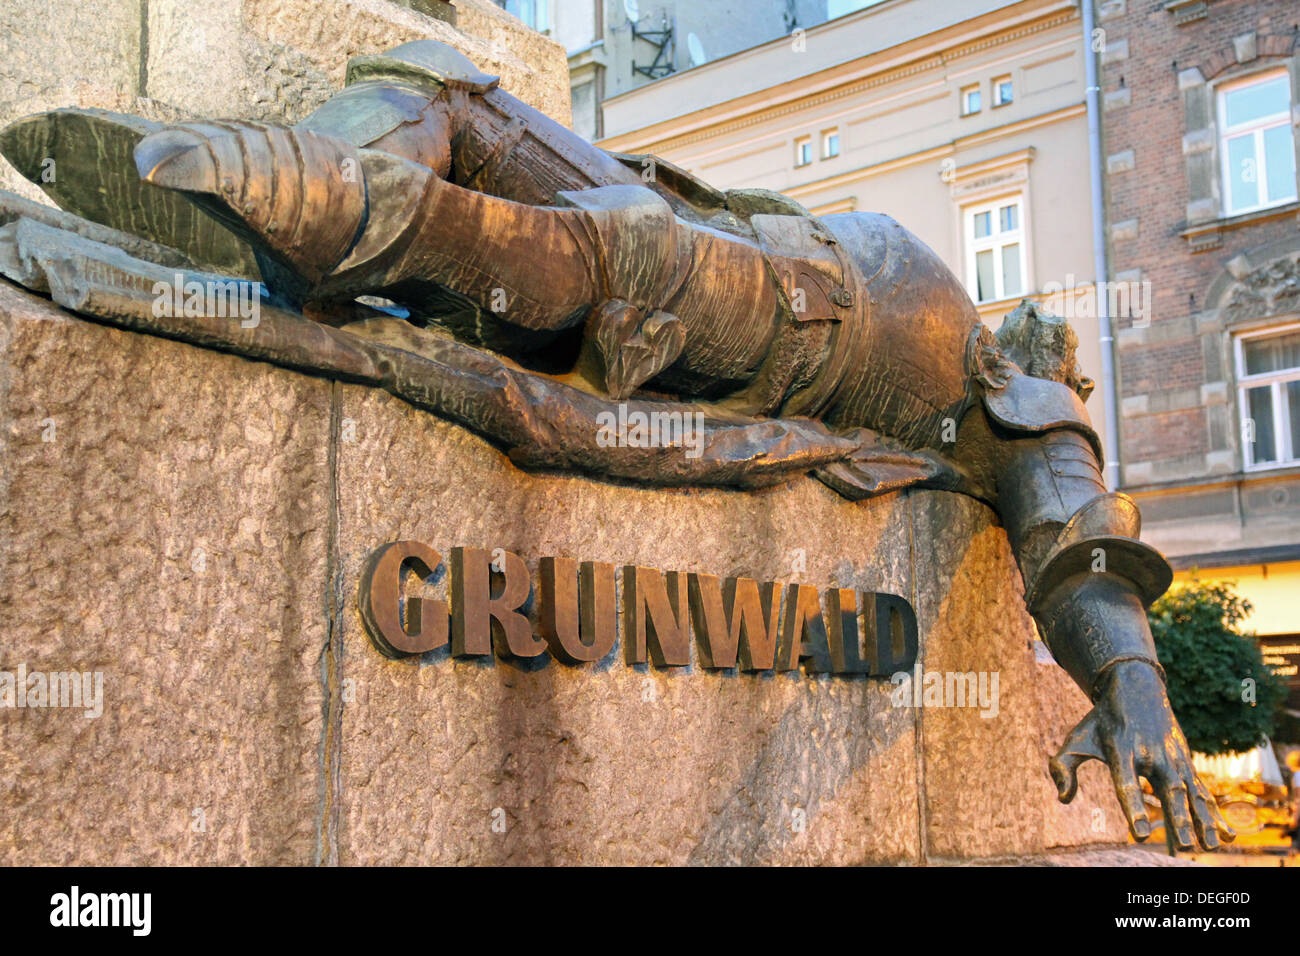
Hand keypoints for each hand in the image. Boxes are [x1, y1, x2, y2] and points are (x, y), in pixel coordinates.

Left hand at [1049, 659, 1233, 850]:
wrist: (1136, 686)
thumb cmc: (1102, 720)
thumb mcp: (1077, 738)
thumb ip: (1063, 767)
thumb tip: (1063, 799)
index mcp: (1122, 749)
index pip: (1127, 784)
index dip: (1135, 809)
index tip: (1142, 833)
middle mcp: (1152, 754)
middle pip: (1167, 791)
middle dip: (1177, 820)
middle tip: (1183, 847)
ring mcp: (1172, 757)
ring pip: (1190, 792)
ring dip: (1202, 820)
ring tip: (1210, 847)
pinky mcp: (1185, 760)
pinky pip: (1201, 789)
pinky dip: (1214, 812)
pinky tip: (1226, 836)